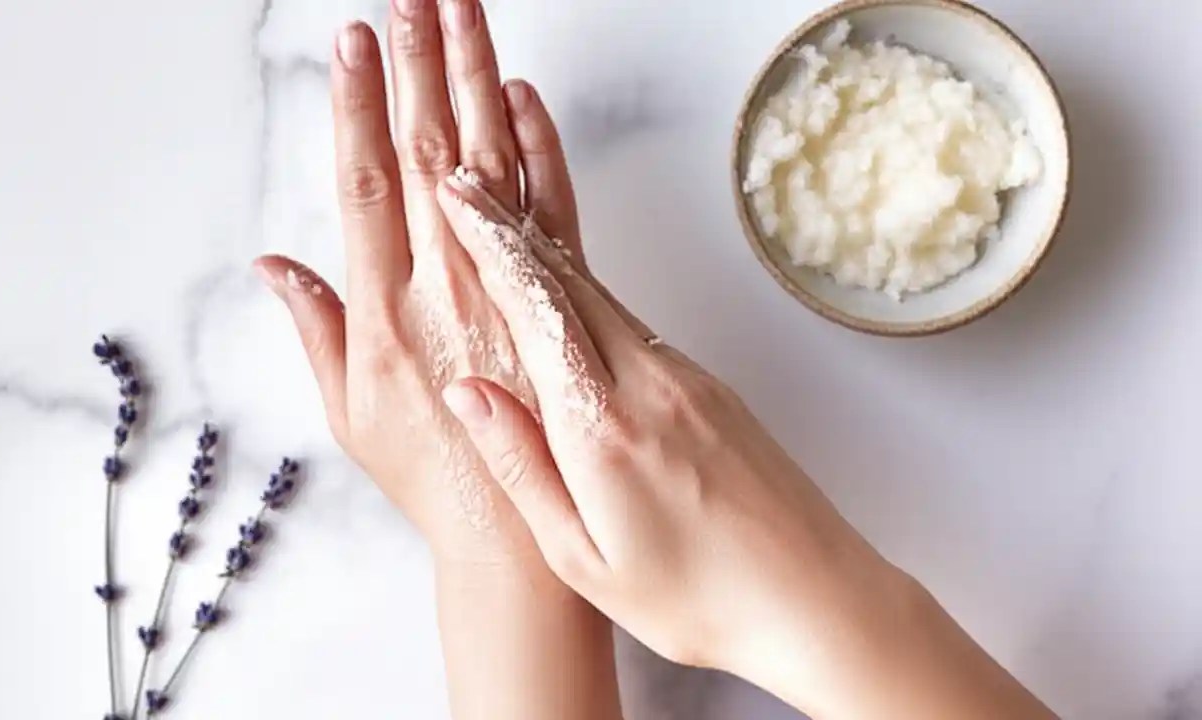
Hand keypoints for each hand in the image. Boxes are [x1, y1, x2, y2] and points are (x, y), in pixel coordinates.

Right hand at [254, 4, 581, 566]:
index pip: (388, 196)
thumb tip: (286, 268)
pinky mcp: (597, 318)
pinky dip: (544, 157)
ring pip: (511, 178)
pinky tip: (526, 104)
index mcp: (413, 330)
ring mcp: (544, 306)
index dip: (371, 113)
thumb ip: (328, 343)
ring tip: (465, 19)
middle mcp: (477, 303)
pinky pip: (569, 223)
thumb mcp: (363, 440)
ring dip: (482, 91)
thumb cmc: (452, 514)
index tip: (361, 45)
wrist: (548, 575)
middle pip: (449, 165)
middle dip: (429, 72)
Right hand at [435, 175, 1055, 718]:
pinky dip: (589, 298)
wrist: (818, 601)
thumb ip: (521, 466)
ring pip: (604, 298)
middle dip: (511, 228)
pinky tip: (569, 298)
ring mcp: (689, 379)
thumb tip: (467, 389)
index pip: (537, 307)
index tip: (458, 194)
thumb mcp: (584, 556)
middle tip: (466, 182)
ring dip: (548, 256)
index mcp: (604, 428)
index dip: (493, 244)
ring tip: (502, 226)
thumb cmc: (698, 600)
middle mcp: (649, 384)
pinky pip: (636, 325)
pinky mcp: (713, 387)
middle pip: (569, 282)